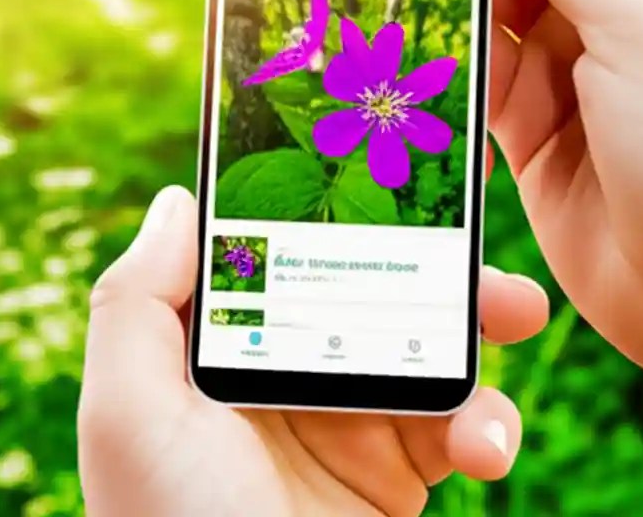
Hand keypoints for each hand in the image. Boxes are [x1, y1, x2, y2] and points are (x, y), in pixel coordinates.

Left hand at [78, 186, 549, 516]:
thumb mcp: (130, 414)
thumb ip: (137, 301)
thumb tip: (180, 200)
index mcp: (223, 348)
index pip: (282, 255)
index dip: (332, 207)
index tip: (388, 168)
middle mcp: (287, 376)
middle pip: (372, 289)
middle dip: (437, 268)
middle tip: (489, 265)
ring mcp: (348, 425)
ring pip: (430, 349)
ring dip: (478, 341)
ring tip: (512, 331)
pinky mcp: (399, 475)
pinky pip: (461, 425)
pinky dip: (489, 426)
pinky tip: (486, 449)